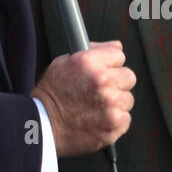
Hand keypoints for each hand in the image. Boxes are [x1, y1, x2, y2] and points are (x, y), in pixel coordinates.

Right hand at [34, 40, 134, 156]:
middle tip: (101, 90)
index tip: (104, 71)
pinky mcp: (114, 124)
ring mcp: (110, 104)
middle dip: (117, 83)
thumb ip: (94, 51)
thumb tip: (117, 46)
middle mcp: (102, 81)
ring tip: (96, 107)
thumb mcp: (64, 62)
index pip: (119, 55)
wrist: (43, 125)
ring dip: (116, 103)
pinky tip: (98, 119)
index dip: (111, 64)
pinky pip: (126, 118)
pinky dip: (115, 120)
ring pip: (128, 99)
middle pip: (129, 77)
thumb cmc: (51, 94)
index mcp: (89, 62)